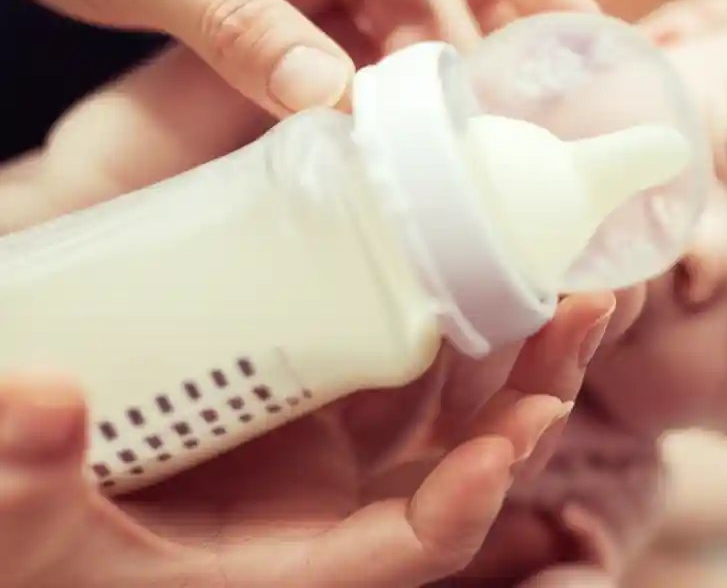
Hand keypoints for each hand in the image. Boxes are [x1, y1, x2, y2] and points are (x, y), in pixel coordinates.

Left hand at [0, 0, 594, 117]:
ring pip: (409, 21)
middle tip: (526, 129)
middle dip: (489, 49)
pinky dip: (373, 97)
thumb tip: (327, 101)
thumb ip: (227, 18)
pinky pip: (357, 46)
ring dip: (426, 90)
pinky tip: (382, 148)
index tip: (580, 34)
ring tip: (449, 160)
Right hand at [0, 291, 613, 586]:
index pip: (419, 547)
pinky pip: (403, 365)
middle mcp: (341, 513)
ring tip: (565, 270)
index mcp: (302, 570)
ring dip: (513, 345)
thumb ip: (29, 489)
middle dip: (536, 390)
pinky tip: (468, 256)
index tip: (513, 438)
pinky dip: (442, 319)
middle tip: (586, 307)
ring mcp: (336, 458)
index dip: (471, 499)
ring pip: (453, 405)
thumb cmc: (48, 563)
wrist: (47, 524)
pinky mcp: (316, 410)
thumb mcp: (32, 546)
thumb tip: (36, 399)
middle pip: (471, 459)